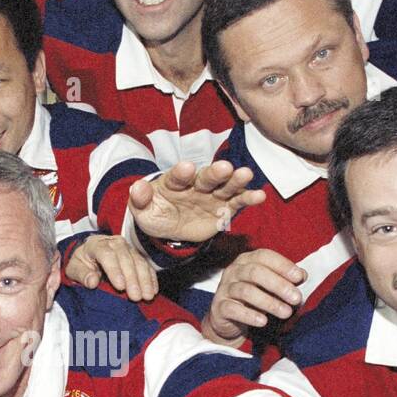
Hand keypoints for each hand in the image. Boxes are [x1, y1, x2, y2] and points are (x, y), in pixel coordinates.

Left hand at [65, 234, 158, 301]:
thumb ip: (81, 274)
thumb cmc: (82, 262)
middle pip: (126, 259)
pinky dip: (151, 278)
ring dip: (144, 280)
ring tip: (147, 296)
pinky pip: (147, 266)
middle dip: (132, 279)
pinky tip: (153, 290)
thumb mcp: (74, 268)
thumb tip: (92, 282)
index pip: (107, 255)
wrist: (89, 254)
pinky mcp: (137, 255)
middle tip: (136, 296)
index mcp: (97, 244)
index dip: (114, 270)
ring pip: (139, 262)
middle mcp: (114, 243)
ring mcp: (128, 248)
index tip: (120, 286)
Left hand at [130, 160, 266, 244]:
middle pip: (206, 177)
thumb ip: (140, 198)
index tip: (187, 167)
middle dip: (215, 172)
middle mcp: (196, 184)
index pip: (178, 176)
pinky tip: (259, 196)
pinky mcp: (224, 208)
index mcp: (174, 182)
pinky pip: (238, 202)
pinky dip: (248, 198)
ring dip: (235, 181)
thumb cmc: (155, 214)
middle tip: (224, 167)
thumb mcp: (143, 210)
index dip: (182, 172)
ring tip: (246, 175)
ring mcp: (212, 195)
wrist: (169, 228)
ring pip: (225, 186)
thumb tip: (137, 187)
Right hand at [201, 249, 306, 345]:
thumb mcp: (269, 286)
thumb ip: (285, 279)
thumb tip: (302, 275)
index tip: (299, 277)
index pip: (264, 256)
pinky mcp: (219, 307)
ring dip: (269, 302)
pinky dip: (250, 315)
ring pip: (246, 291)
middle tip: (296, 298)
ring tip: (286, 313)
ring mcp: (224, 288)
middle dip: (278, 285)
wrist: (229, 319)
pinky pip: (233, 309)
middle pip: (255, 272)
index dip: (282, 265)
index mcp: (247, 260)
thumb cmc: (253, 298)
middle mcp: (233, 270)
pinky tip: (263, 321)